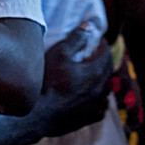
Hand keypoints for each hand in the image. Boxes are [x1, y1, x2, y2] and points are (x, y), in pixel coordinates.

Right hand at [34, 23, 110, 137]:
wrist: (37, 114)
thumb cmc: (47, 82)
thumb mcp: (59, 53)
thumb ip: (76, 38)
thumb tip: (89, 26)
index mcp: (95, 72)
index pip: (106, 53)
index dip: (102, 44)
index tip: (96, 39)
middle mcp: (99, 90)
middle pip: (107, 70)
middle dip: (102, 60)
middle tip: (93, 53)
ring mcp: (94, 106)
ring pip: (105, 89)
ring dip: (100, 79)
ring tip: (90, 73)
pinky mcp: (87, 118)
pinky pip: (100, 108)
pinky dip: (99, 100)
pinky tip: (91, 97)